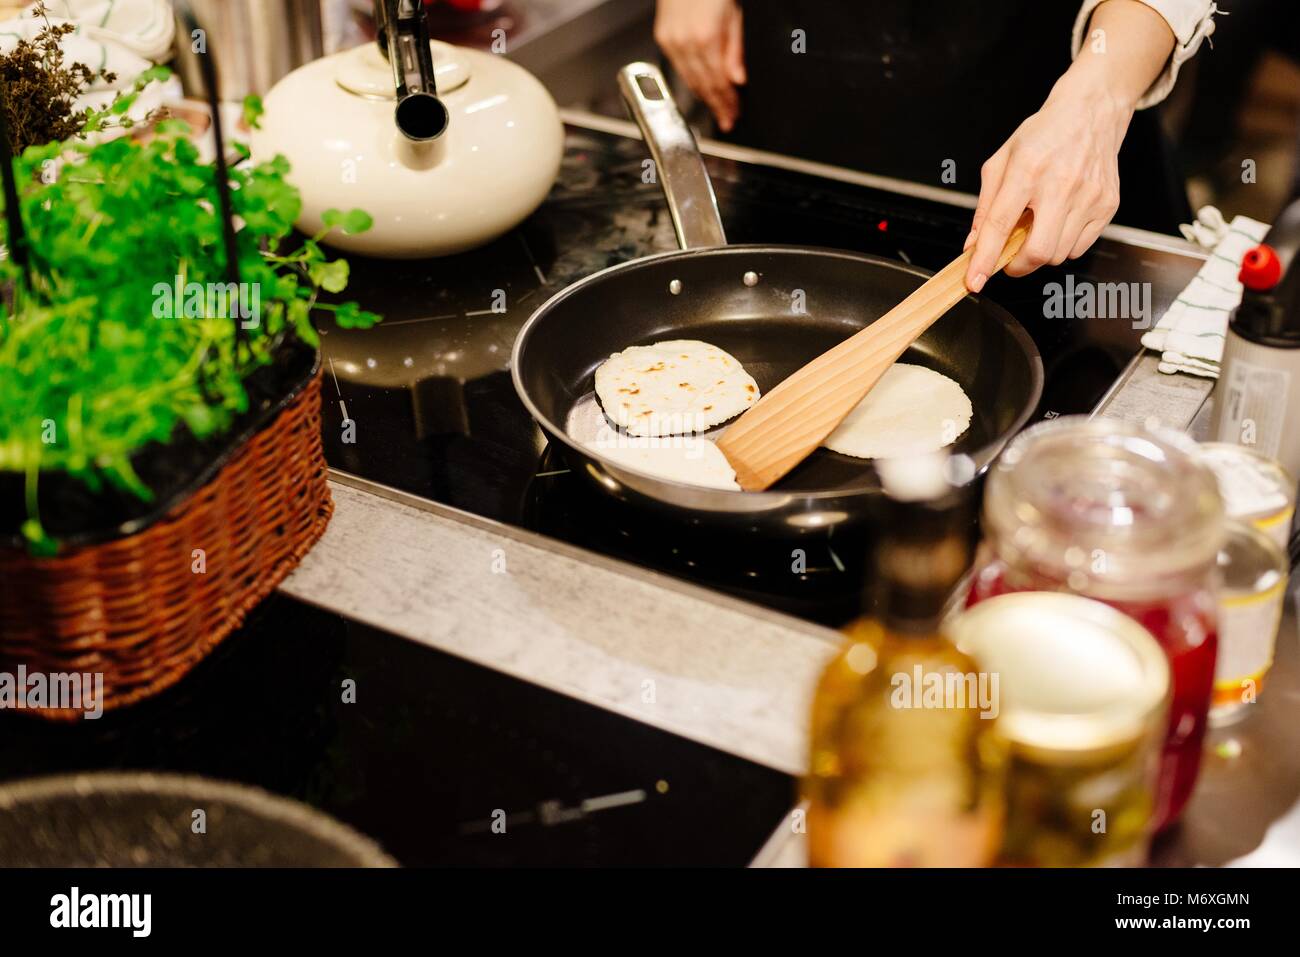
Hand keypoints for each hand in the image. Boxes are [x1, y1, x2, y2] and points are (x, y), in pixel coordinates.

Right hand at [654, 0, 745, 131]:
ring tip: (717, 110)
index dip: (728, 102)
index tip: (734, 115)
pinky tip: (701, 87)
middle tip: (728, 120)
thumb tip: (738, 79)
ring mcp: (671, 41)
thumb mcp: (735, 13)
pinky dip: (692, 80)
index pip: (719, 82)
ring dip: (704, 97)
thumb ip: (737, 48)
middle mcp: (685, 43)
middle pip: (703, 85)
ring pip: (689, 80)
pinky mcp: (664, 38)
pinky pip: (679, 68)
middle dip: (717, 105)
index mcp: (706, 38)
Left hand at [964, 70, 1130, 290]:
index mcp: (1028, 170)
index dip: (985, 259)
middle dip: (1018, 265)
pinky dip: (1063, 246)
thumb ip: (985, 206)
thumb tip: (973, 245)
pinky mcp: (1108, 204)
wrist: (1091, 112)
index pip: (1001, 225)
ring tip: (1037, 228)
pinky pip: (1080, 247)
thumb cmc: (1044, 135)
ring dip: (1040, 253)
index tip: (975, 280)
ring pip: (1059, 254)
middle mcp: (1062, 184)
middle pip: (1038, 251)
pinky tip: (1058, 223)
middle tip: (1009, 258)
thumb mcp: (1002, 161)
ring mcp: (1089, 196)